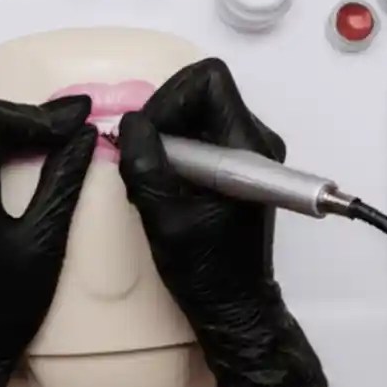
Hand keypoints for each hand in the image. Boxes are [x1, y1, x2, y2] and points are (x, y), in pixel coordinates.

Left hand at [0, 93, 96, 386]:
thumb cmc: (7, 304)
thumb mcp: (44, 242)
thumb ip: (63, 182)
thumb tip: (85, 135)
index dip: (37, 113)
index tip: (80, 118)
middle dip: (23, 113)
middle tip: (69, 124)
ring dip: (9, 126)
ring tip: (55, 137)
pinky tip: (30, 159)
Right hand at [117, 59, 326, 386]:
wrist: (235, 306)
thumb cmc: (206, 269)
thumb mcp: (164, 216)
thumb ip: (145, 163)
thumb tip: (131, 123)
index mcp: (248, 146)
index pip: (209, 80)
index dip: (170, 97)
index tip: (149, 136)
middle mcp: (256, 140)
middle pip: (202, 91)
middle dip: (164, 117)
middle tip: (142, 156)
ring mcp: (249, 152)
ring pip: (197, 113)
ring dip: (166, 137)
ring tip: (151, 176)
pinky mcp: (239, 166)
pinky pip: (201, 135)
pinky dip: (175, 151)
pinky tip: (163, 185)